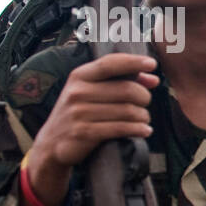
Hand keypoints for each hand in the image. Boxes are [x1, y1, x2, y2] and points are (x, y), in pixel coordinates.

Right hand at [25, 52, 157, 205]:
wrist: (52, 143)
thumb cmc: (78, 113)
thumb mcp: (91, 92)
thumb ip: (120, 81)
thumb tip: (152, 78)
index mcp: (79, 76)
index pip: (110, 64)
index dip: (133, 62)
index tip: (152, 64)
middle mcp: (78, 92)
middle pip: (127, 90)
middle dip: (144, 97)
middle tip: (144, 103)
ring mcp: (79, 113)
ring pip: (128, 111)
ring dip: (143, 116)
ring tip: (144, 119)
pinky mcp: (84, 133)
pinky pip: (121, 128)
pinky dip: (138, 129)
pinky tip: (144, 130)